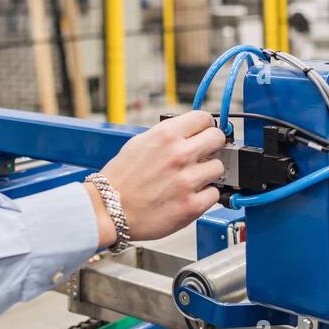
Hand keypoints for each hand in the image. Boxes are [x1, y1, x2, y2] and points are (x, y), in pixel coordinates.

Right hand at [84, 110, 225, 246]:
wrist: (109, 210)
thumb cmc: (120, 179)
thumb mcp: (139, 143)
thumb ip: (167, 135)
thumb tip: (189, 131)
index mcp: (166, 135)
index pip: (204, 118)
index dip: (205, 125)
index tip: (204, 132)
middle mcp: (179, 155)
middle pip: (218, 139)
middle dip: (213, 146)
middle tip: (204, 154)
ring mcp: (187, 181)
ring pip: (219, 168)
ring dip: (208, 173)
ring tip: (192, 178)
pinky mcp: (191, 206)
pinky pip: (214, 194)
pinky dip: (205, 195)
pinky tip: (189, 194)